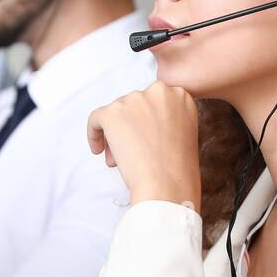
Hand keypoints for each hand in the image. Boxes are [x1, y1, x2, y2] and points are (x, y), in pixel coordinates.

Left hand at [86, 80, 201, 211]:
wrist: (167, 184)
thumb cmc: (176, 169)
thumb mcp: (182, 134)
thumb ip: (164, 120)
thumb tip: (136, 123)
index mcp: (180, 95)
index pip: (153, 103)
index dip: (146, 123)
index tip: (145, 140)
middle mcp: (159, 91)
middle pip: (133, 107)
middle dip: (130, 129)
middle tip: (131, 153)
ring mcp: (135, 100)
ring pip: (116, 115)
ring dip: (115, 136)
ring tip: (120, 161)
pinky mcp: (113, 112)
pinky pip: (95, 119)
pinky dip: (94, 134)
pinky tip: (98, 150)